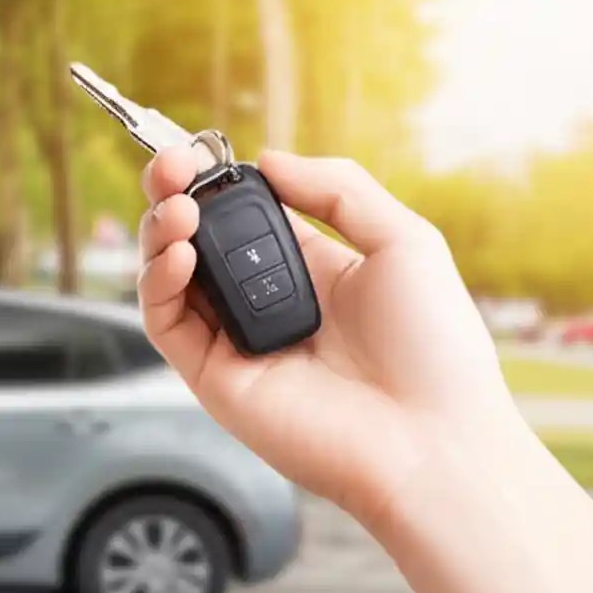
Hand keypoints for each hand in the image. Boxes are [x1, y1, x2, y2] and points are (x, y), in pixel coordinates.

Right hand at [137, 148, 524, 524]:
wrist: (432, 440)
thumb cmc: (435, 349)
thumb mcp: (402, 241)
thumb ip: (337, 189)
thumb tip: (267, 159)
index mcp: (310, 270)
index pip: (242, 215)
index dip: (215, 181)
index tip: (199, 152)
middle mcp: (265, 304)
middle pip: (195, 240)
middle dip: (174, 196)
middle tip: (167, 164)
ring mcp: (235, 340)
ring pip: (169, 278)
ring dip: (161, 232)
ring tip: (177, 208)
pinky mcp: (213, 377)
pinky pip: (165, 323)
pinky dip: (158, 282)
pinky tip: (179, 253)